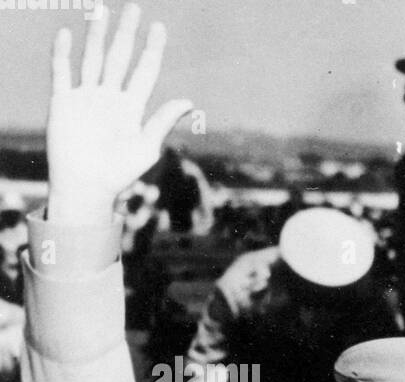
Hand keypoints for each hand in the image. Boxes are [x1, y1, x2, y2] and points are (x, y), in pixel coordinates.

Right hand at [46, 4, 192, 224]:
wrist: (86, 187)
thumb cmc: (120, 173)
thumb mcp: (147, 146)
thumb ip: (163, 121)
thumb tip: (188, 101)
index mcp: (132, 107)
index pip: (145, 71)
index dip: (152, 49)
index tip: (159, 28)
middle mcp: (110, 98)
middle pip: (119, 57)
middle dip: (126, 33)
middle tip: (134, 8)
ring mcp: (86, 98)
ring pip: (92, 58)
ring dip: (96, 35)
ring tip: (101, 11)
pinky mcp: (63, 102)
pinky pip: (62, 72)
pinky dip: (62, 53)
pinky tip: (65, 34)